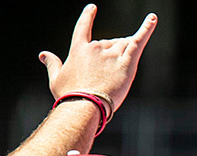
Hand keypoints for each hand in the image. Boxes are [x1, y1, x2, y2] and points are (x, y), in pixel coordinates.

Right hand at [40, 5, 157, 109]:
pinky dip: (147, 29)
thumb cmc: (69, 96)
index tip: (92, 7)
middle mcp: (96, 48)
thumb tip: (43, 54)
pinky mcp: (127, 63)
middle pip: (109, 42)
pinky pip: (139, 42)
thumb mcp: (56, 79)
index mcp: (79, 49)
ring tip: (120, 70)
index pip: (83, 27)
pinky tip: (153, 18)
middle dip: (112, 55)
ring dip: (125, 53)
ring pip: (124, 44)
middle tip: (108, 77)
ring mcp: (112, 54)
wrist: (84, 106)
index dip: (88, 16)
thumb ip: (52, 64)